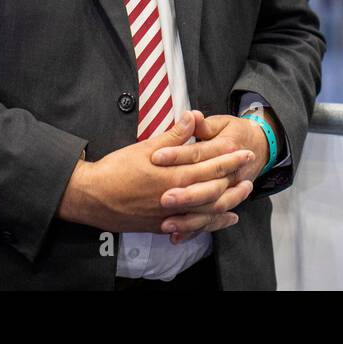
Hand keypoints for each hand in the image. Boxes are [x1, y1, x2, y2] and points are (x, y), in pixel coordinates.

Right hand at [57, 110, 255, 234]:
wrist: (92, 198)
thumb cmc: (115, 170)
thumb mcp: (144, 147)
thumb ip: (173, 135)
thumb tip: (192, 116)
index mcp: (173, 175)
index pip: (209, 166)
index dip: (229, 158)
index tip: (244, 150)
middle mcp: (176, 198)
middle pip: (214, 189)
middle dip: (234, 178)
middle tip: (250, 168)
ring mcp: (171, 215)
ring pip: (209, 210)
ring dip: (230, 201)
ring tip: (244, 192)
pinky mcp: (164, 226)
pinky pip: (195, 226)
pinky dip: (213, 222)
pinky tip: (225, 218)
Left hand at [152, 113, 269, 243]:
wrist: (259, 147)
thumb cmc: (235, 133)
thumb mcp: (221, 124)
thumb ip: (203, 125)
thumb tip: (191, 115)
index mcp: (226, 148)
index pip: (198, 153)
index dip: (177, 155)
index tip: (155, 157)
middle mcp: (230, 174)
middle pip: (207, 187)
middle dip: (186, 195)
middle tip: (163, 198)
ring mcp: (228, 191)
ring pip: (210, 209)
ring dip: (189, 219)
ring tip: (167, 223)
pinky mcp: (223, 203)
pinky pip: (210, 221)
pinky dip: (194, 231)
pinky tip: (176, 238)